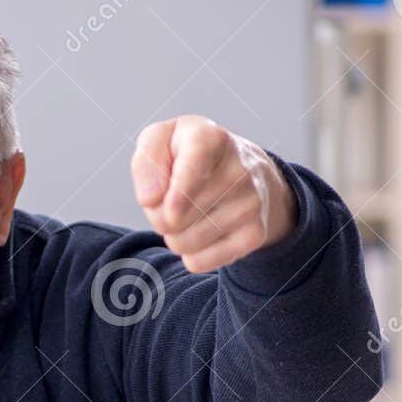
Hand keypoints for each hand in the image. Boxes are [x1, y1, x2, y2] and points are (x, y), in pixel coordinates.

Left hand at [131, 116, 297, 272]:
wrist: (246, 167)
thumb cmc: (189, 154)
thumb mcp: (162, 140)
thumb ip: (146, 161)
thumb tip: (150, 199)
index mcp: (211, 138)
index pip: (194, 168)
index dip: (179, 195)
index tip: (171, 212)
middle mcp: (238, 169)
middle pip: (172, 219)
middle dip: (159, 214)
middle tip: (174, 199)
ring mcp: (251, 203)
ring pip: (183, 243)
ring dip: (175, 235)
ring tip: (192, 212)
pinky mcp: (254, 234)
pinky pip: (199, 263)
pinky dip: (191, 254)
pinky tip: (205, 231)